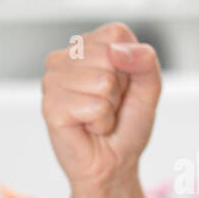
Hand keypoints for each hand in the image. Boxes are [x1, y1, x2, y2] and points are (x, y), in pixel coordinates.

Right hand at [41, 22, 161, 196]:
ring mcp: (53, 81)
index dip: (130, 65)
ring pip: (102, 82)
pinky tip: (88, 127)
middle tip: (108, 105)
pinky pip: (94, 106)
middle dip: (119, 88)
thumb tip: (118, 52)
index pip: (116, 34)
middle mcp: (65, 58)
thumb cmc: (126, 125)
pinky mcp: (50, 106)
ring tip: (97, 117)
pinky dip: (101, 123)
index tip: (122, 86)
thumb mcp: (149, 87)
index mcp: (87, 45)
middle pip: (109, 56)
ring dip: (109, 108)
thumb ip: (145, 61)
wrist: (114, 163)